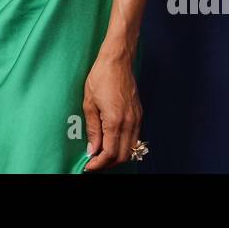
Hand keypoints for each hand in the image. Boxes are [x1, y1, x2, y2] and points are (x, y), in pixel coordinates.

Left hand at [82, 50, 142, 171]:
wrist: (117, 61)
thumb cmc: (101, 77)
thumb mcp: (89, 103)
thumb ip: (92, 129)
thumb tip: (92, 149)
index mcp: (115, 121)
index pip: (110, 153)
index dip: (99, 164)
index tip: (89, 166)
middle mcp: (129, 122)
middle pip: (122, 155)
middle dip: (108, 163)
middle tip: (94, 163)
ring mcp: (136, 119)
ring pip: (131, 148)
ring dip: (117, 156)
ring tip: (101, 154)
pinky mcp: (139, 114)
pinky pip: (134, 138)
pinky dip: (124, 145)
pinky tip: (112, 142)